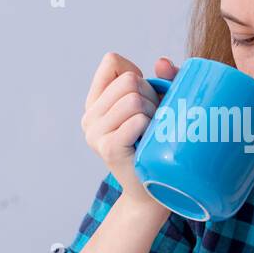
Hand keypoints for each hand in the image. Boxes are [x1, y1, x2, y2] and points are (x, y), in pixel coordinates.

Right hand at [81, 52, 178, 203]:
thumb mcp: (160, 105)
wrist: (155, 191)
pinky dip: (150, 127)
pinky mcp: (109, 148)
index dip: (136, 73)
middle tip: (153, 121)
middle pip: (129, 80)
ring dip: (154, 113)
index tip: (144, 96)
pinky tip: (149, 143)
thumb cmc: (159, 143)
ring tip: (152, 133)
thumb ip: (164, 79)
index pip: (112, 62)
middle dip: (151, 96)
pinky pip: (137, 120)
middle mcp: (89, 116)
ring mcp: (95, 133)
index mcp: (96, 102)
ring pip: (134, 99)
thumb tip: (162, 63)